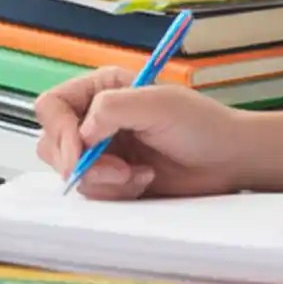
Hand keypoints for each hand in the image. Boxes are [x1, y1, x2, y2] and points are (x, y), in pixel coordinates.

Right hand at [34, 67, 248, 199]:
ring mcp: (103, 151)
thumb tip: (80, 134)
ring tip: (138, 176)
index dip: (59, 131)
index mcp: (101, 90)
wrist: (230, 161)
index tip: (78, 154)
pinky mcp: (113, 180)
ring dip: (104, 180)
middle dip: (82, 162)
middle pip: (53, 143)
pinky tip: (144, 182)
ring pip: (72, 173)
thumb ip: (112, 109)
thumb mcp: (158, 104)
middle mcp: (95, 119)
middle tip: (118, 170)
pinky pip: (94, 192)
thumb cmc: (201, 124)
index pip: (53, 106)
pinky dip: (117, 193)